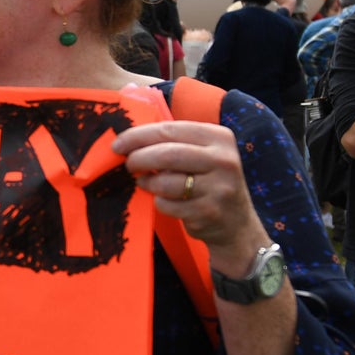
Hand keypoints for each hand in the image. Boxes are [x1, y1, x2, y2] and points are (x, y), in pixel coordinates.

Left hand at [110, 117, 264, 258]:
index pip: (170, 130)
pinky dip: (158, 201)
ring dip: (147, 182)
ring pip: (165, 181)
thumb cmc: (210, 182)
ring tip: (145, 182)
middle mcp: (223, 160)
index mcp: (219, 138)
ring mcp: (218, 188)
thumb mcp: (204, 155)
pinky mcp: (208, 212)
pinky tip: (163, 199)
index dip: (138, 136)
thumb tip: (129, 138)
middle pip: (166, 154)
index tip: (118, 144)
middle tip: (128, 164)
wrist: (236, 224)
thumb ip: (175, 143)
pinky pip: (168, 204)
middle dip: (139, 158)